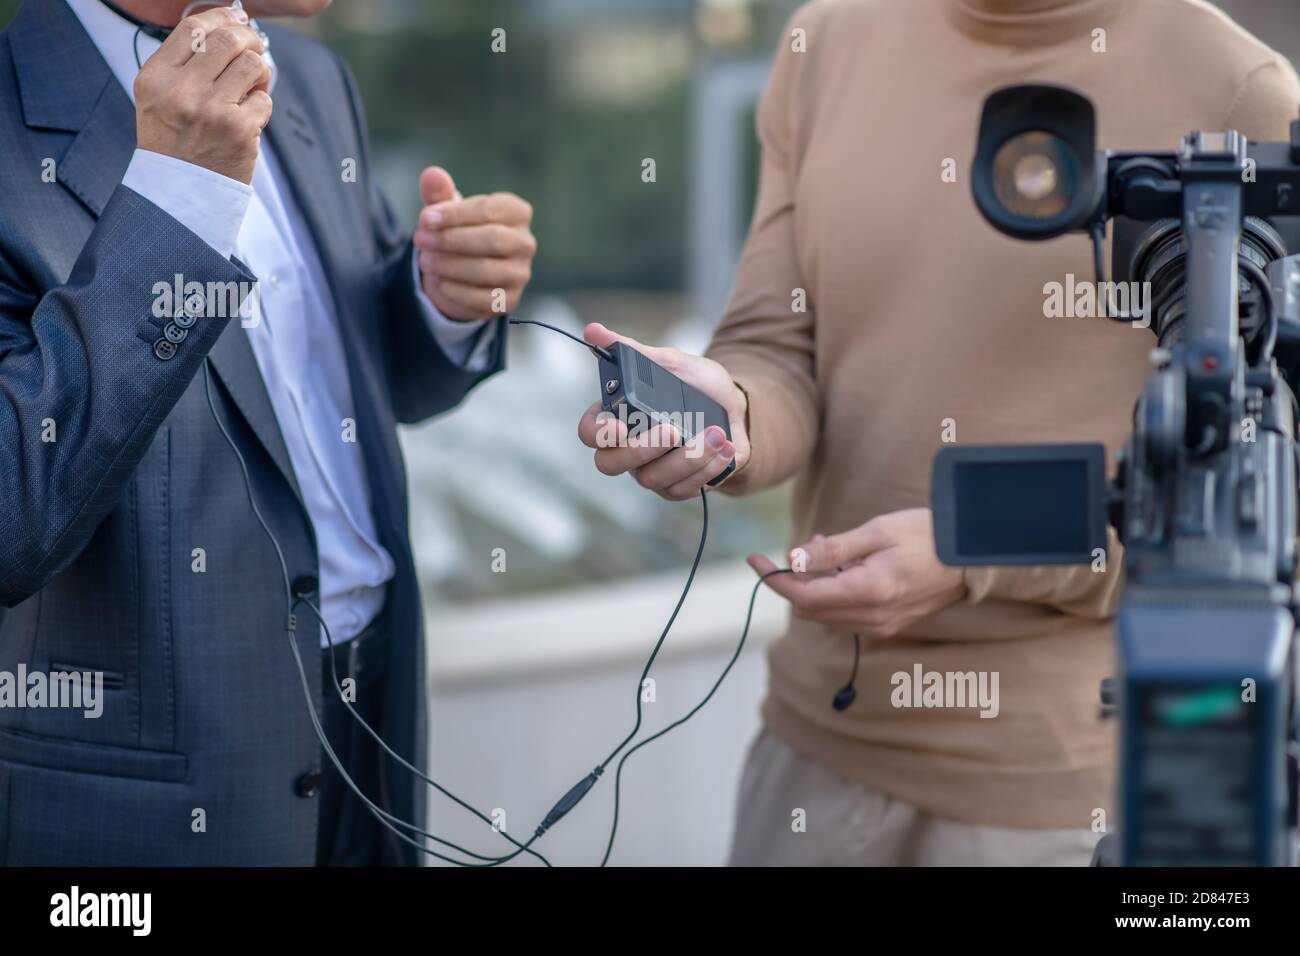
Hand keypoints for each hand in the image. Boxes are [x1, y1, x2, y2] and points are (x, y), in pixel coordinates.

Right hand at [134, 6, 271, 184]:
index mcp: (155, 78)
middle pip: (228, 39)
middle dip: (249, 38)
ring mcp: (211, 110)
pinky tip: (249, 118)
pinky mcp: (238, 130)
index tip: (238, 16)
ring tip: (252, 86)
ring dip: (260, 71)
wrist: (180, 195)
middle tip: (254, 48)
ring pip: (252, 64)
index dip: (222, 16)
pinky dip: (262, 106)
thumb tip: (231, 24)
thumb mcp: (159, 99)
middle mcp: (180, 90)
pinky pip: (264, 100)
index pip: (193, 28)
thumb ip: (184, 63)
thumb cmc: (174, 143)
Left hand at [413, 167, 536, 321]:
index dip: (454, 214)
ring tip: (424, 261)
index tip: (424, 218)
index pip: (488, 210)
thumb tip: (432, 174)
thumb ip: (440, 193)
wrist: (465, 271)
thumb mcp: (448, 210)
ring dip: (450, 266)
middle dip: (451, 240)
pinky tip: (438, 282)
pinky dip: (457, 291)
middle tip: (419, 240)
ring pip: (487, 270)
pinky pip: (483, 298)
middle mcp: (525, 243)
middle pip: (492, 240)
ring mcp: (520, 274)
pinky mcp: (509, 300)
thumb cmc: (460, 230)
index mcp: (516, 212)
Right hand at [577, 323, 749, 499]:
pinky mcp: (677, 486)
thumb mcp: (670, 362)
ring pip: (651, 479)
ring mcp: (651, 471)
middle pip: (610, 464)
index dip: (599, 433)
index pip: (590, 432)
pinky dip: (706, 468)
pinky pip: (682, 489)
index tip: (622, 426)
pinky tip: (724, 448)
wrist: (736, 409)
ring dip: (688, 457)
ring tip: (716, 433)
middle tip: (673, 429)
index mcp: (619, 417)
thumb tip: (592, 330)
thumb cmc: (697, 385)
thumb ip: (633, 350)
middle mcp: (628, 449)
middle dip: (643, 449)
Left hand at [748, 508, 966, 636]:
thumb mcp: (877, 532)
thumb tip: (792, 560)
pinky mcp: (887, 625)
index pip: (803, 595)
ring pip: (825, 613)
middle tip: (802, 545)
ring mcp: (880, 625)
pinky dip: (833, 592)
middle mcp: (872, 616)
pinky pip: (845, 614)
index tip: (754, 560)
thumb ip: (832, 549)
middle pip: (809, 608)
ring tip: (828, 547)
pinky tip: (845, 565)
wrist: (971, 557)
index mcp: (868, 591)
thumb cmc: (926, 535)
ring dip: (814, 585)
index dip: (773, 579)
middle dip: (793, 581)